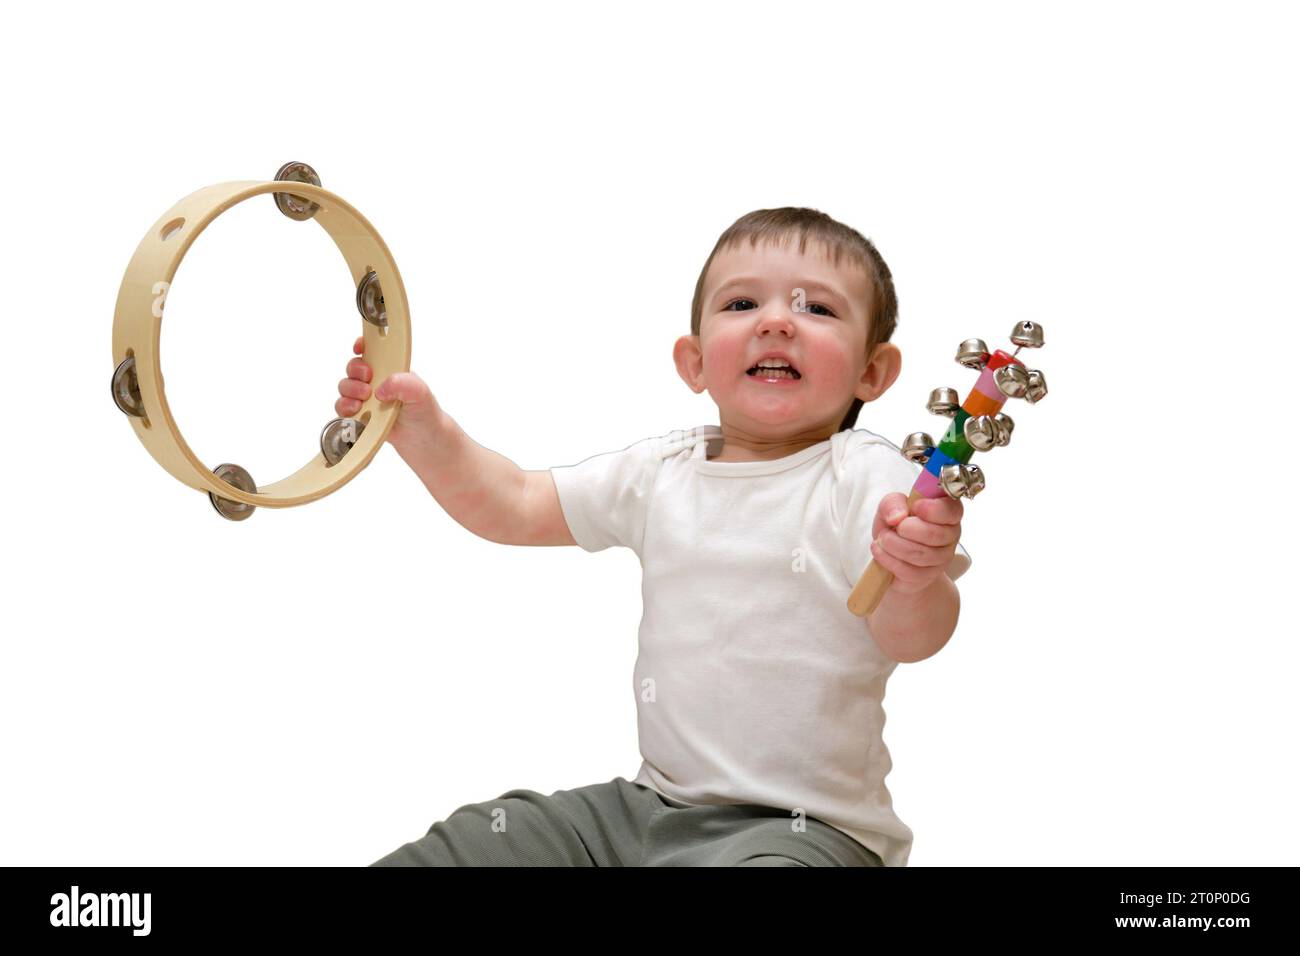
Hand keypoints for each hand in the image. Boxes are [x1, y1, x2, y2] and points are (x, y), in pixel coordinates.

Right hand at [335, 335, 442, 449]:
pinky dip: (345, 409)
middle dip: (355, 372)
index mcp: (389, 368)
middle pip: (353, 368)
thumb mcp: (420, 392)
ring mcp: (366, 398)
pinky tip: (357, 412)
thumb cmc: (423, 410)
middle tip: (368, 382)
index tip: (359, 348)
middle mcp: (375, 380)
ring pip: (345, 387)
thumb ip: (403, 384)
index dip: (362, 345)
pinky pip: (342, 408)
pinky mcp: (359, 415)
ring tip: (363, 400)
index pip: (371, 349)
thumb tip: (381, 389)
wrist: (422, 438)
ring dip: (350, 391)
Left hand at [869, 492, 962, 595]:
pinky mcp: (927, 576)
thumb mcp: (890, 507)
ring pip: (920, 554)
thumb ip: (893, 503)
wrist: (890, 556)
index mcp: (948, 512)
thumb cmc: (896, 526)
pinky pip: (909, 571)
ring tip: (882, 538)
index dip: (933, 509)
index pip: (952, 511)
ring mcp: (942, 558)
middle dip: (906, 529)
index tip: (915, 507)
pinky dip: (887, 559)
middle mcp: (951, 535)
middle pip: (934, 534)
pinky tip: (880, 551)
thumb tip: (897, 516)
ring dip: (893, 544)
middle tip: (893, 526)